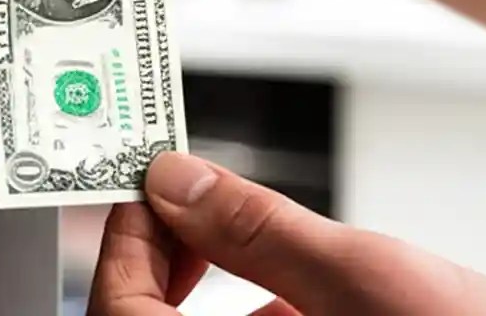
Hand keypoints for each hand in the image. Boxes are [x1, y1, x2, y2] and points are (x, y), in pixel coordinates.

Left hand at [88, 152, 485, 314]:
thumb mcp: (364, 278)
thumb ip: (256, 230)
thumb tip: (177, 183)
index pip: (121, 315)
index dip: (122, 243)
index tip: (147, 188)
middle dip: (161, 261)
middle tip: (186, 206)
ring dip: (202, 292)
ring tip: (237, 239)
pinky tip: (294, 299)